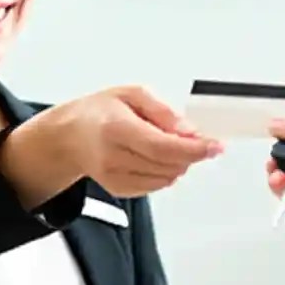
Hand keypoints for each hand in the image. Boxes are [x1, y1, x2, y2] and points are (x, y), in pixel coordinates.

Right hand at [0, 86, 222, 205]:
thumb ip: (162, 110)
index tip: (215, 146)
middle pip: (168, 165)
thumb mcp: (132, 94)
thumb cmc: (99, 111)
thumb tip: (188, 130)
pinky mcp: (119, 190)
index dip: (194, 149)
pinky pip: (156, 185)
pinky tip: (156, 156)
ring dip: (179, 163)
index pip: (163, 147)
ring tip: (169, 143)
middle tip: (196, 138)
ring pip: (167, 178)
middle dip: (191, 154)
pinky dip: (166, 171)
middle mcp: (113, 156)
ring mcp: (115, 177)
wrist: (69, 135)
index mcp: (116, 128)